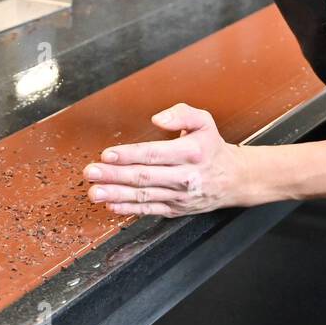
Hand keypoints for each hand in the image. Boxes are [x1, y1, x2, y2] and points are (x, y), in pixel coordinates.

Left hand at [84, 104, 249, 217]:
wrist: (233, 179)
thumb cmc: (212, 147)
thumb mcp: (204, 122)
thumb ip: (181, 114)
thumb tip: (158, 118)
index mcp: (192, 152)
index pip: (155, 154)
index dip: (130, 155)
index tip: (108, 154)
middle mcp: (185, 176)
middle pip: (144, 176)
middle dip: (114, 175)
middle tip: (92, 173)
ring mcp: (179, 196)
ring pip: (143, 196)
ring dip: (116, 195)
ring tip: (95, 192)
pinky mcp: (175, 209)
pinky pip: (149, 210)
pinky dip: (129, 210)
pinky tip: (112, 206)